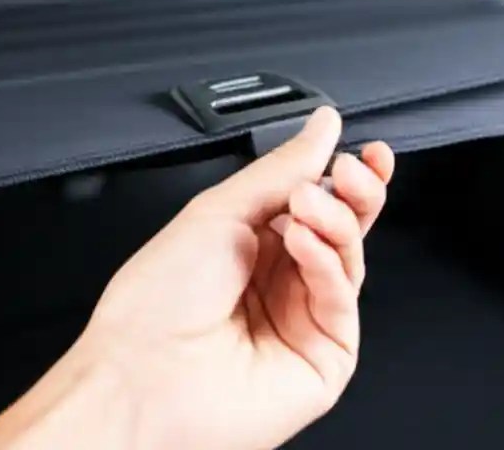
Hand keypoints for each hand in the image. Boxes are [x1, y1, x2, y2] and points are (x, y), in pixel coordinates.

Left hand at [0, 107, 394, 449]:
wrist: (139, 376)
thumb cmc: (153, 305)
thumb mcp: (219, 210)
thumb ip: (283, 167)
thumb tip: (323, 127)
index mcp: (254, 243)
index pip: (320, 201)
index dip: (348, 177)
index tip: (364, 153)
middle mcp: (282, 280)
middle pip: (345, 228)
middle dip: (357, 193)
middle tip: (351, 171)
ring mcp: (303, 319)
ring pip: (349, 258)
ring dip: (334, 222)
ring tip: (304, 208)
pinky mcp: (323, 358)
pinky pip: (342, 299)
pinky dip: (327, 264)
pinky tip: (302, 245)